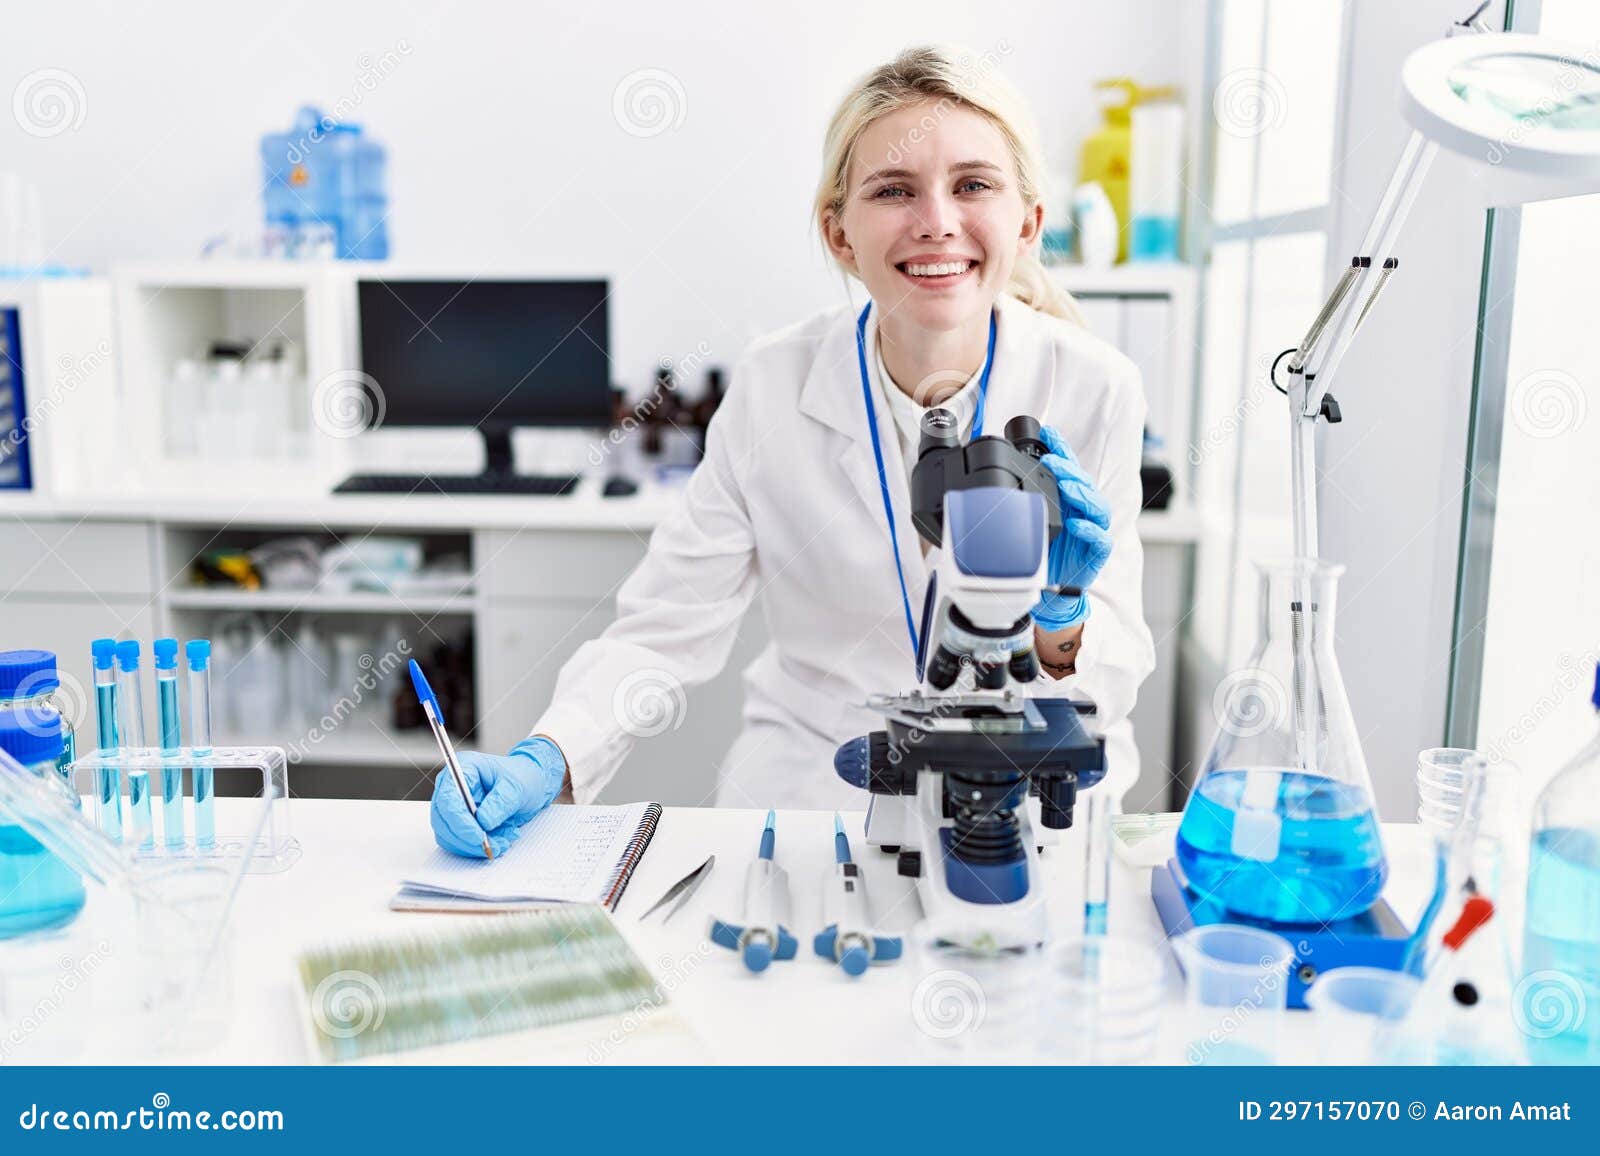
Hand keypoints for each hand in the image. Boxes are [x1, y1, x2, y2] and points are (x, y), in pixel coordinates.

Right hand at [429, 737, 566, 857]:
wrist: (530, 784)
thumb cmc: (522, 777)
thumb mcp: (517, 787)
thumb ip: (500, 803)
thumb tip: (483, 821)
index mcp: (463, 768)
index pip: (448, 798)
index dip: (459, 821)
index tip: (477, 837)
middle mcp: (452, 786)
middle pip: (442, 820)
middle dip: (466, 838)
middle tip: (491, 847)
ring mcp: (453, 805)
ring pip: (448, 835)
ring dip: (472, 846)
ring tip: (500, 843)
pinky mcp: (458, 821)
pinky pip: (458, 841)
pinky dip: (475, 848)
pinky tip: (497, 841)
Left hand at [1032, 425, 1111, 631]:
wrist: (1046, 592)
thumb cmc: (1038, 555)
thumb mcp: (1024, 525)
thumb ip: (1017, 505)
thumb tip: (990, 485)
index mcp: (1066, 500)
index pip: (1067, 469)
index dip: (1060, 449)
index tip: (1047, 432)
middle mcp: (1081, 511)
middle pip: (1082, 483)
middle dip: (1068, 469)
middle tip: (1050, 460)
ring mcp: (1091, 531)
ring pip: (1096, 506)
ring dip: (1082, 494)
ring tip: (1066, 486)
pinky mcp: (1096, 553)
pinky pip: (1101, 539)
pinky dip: (1090, 531)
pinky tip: (1078, 524)